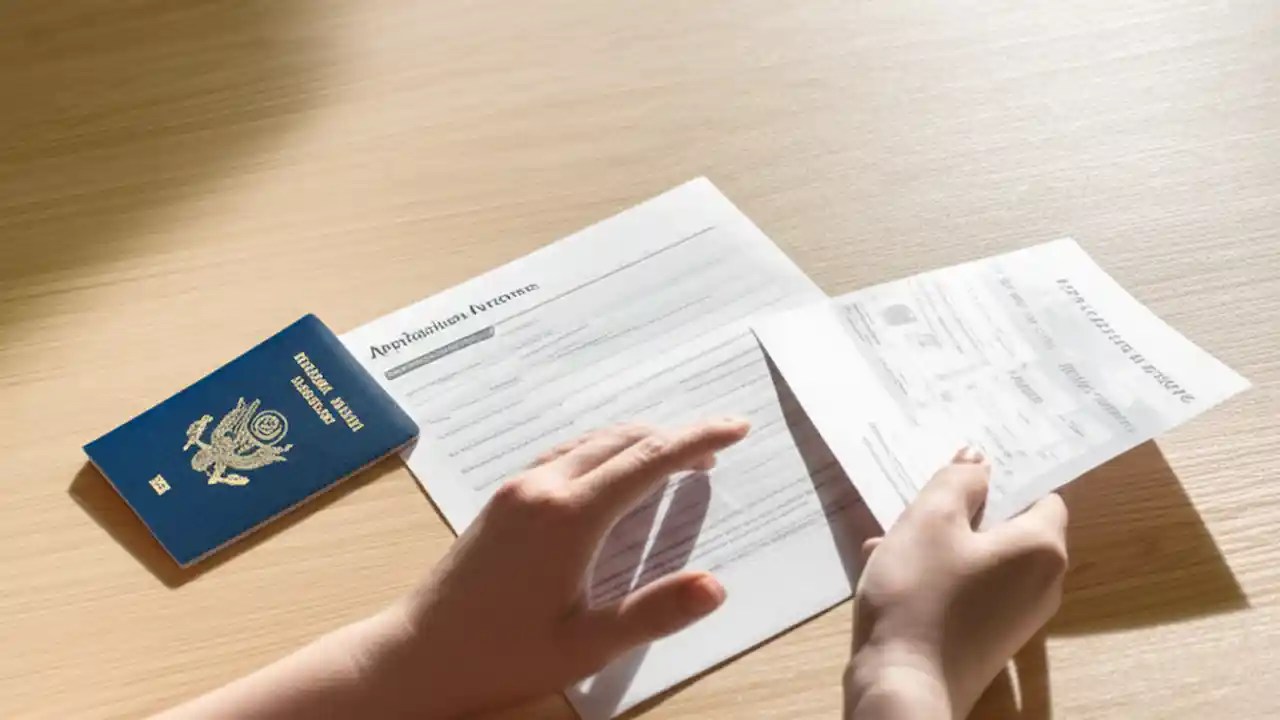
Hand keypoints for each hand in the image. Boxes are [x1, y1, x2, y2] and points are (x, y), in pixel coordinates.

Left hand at [369, 419, 751, 716]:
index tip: (737, 428)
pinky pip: (564, 454)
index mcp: (570, 515)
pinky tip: (610, 471)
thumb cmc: (501, 656)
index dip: (699, 440)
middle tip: (717, 450)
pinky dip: (603, 451)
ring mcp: (518, 489)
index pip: (649, 460)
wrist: (418, 654)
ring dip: (637, 441)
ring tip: (674, 457)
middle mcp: (543, 487)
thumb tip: (716, 585)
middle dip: (674, 438)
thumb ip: (655, 612)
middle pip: (622, 440)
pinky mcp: (503, 499)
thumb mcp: (587, 644)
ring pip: (591, 441)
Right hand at [845, 449, 1068, 719]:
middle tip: (920, 498)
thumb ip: (957, 482)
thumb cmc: (920, 595)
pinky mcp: (990, 639)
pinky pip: (969, 587)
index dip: (1004, 476)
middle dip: (963, 510)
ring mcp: (1017, 616)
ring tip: (892, 538)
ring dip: (940, 542)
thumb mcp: (929, 520)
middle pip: (1007, 526)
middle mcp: (1042, 583)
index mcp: (1041, 548)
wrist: (903, 686)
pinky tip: (895, 573)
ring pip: (981, 557)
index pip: (1040, 493)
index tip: (965, 466)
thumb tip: (979, 461)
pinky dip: (939, 574)